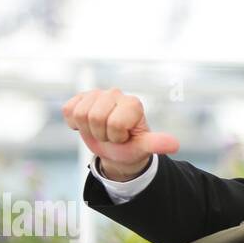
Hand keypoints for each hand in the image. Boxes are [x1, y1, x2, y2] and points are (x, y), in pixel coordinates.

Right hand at [62, 87, 179, 179]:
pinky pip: (68, 110)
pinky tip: (87, 125)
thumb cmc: (131, 147)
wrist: (115, 149)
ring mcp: (97, 94)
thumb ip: (156, 144)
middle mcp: (116, 93)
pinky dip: (74, 124)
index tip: (123, 137)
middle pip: (95, 117)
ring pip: (80, 113)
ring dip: (88, 129)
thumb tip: (174, 145)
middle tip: (111, 136)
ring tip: (101, 131)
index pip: (114, 122)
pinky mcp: (81, 97)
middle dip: (102, 134)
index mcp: (133, 104)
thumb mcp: (143, 148)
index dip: (116, 136)